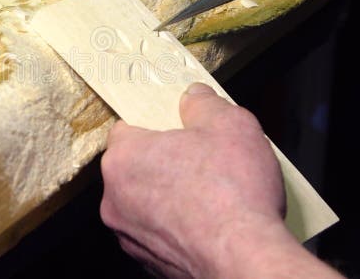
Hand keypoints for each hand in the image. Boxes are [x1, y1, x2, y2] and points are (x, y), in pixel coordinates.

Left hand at [100, 83, 340, 277]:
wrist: (244, 260)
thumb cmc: (232, 195)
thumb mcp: (229, 124)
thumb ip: (204, 103)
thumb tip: (194, 97)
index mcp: (125, 157)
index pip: (126, 129)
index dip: (155, 125)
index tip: (177, 127)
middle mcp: (115, 198)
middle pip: (136, 166)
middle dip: (165, 161)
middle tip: (202, 160)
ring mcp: (129, 234)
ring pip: (146, 202)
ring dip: (170, 196)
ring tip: (211, 194)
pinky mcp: (148, 261)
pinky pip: (159, 232)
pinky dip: (177, 226)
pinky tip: (209, 223)